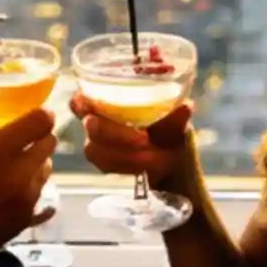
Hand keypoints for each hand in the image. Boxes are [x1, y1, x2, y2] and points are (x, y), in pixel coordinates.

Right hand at [0, 108, 56, 266]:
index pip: (40, 122)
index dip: (39, 114)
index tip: (32, 116)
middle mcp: (18, 174)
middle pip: (48, 143)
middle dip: (37, 137)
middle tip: (20, 141)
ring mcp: (26, 200)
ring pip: (46, 169)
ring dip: (35, 163)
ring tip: (14, 168)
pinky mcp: (27, 220)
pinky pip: (43, 197)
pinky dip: (34, 189)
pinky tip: (18, 192)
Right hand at [71, 94, 194, 187]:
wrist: (171, 152)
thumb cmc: (165, 124)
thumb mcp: (174, 118)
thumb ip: (176, 114)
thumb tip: (185, 107)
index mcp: (105, 100)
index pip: (80, 100)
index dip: (83, 105)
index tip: (102, 111)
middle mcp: (95, 121)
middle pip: (92, 126)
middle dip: (117, 134)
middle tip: (144, 139)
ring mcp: (96, 145)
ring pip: (98, 151)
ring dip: (126, 155)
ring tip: (153, 157)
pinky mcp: (104, 164)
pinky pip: (108, 167)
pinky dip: (129, 167)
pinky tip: (146, 167)